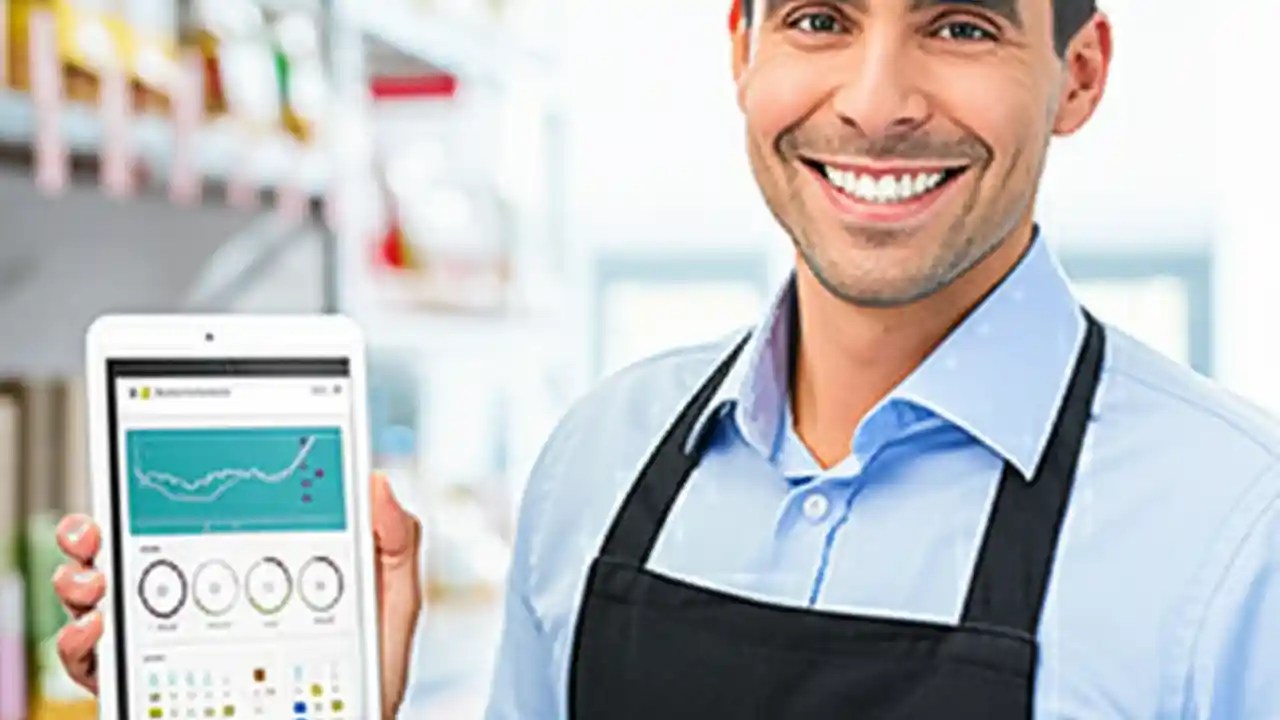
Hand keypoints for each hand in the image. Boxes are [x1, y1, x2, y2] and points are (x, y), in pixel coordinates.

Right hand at [53, 473, 423, 717]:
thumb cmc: (367, 677)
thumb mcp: (390, 607)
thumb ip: (392, 544)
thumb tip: (375, 482)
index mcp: (255, 568)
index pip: (201, 518)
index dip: (167, 489)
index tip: (147, 474)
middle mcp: (205, 600)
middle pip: (135, 551)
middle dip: (96, 531)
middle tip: (93, 531)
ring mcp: (177, 642)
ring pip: (104, 599)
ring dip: (80, 580)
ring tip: (93, 582)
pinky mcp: (157, 685)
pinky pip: (100, 664)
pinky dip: (80, 644)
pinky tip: (97, 632)